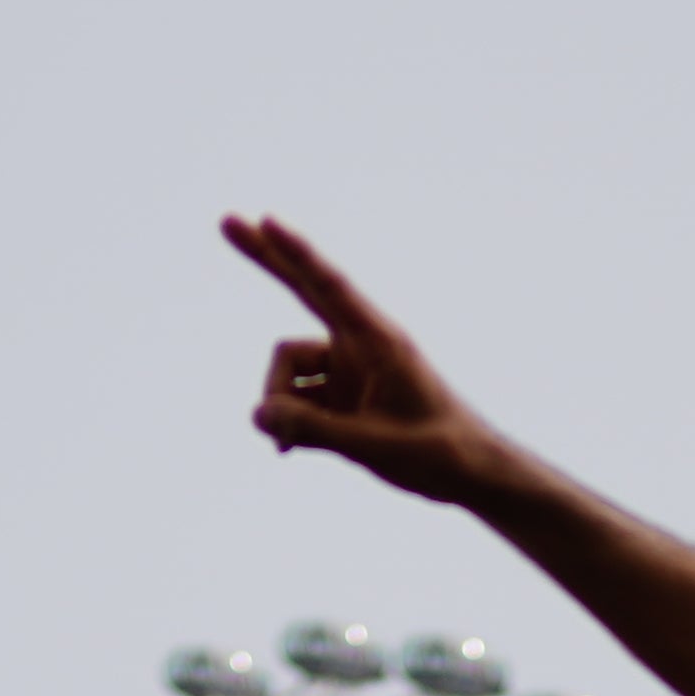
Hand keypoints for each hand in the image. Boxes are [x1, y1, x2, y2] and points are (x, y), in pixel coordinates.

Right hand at [228, 214, 514, 507]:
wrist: (469, 474)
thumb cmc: (436, 453)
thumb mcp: (370, 446)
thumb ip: (312, 429)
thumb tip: (258, 414)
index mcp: (378, 340)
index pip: (330, 287)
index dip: (297, 254)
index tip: (268, 222)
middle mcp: (358, 344)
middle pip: (302, 290)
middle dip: (266, 261)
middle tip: (226, 221)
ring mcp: (347, 369)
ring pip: (288, 370)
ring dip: (279, 402)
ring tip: (285, 445)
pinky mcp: (341, 396)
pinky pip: (296, 400)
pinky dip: (287, 421)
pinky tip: (286, 450)